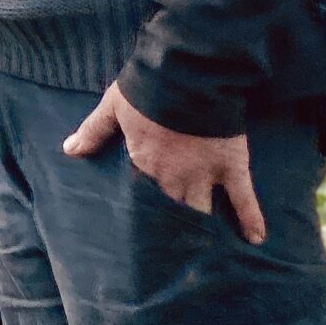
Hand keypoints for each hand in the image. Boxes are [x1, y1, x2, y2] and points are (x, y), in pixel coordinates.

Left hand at [63, 81, 266, 243]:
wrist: (186, 74)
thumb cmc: (146, 88)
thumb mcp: (113, 107)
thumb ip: (93, 130)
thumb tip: (69, 150)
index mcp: (144, 163)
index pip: (139, 196)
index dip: (140, 210)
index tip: (137, 231)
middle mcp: (173, 176)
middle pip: (171, 210)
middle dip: (171, 228)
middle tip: (172, 250)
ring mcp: (204, 174)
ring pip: (202, 210)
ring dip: (203, 228)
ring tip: (205, 248)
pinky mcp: (231, 166)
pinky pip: (243, 198)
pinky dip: (251, 218)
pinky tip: (256, 238)